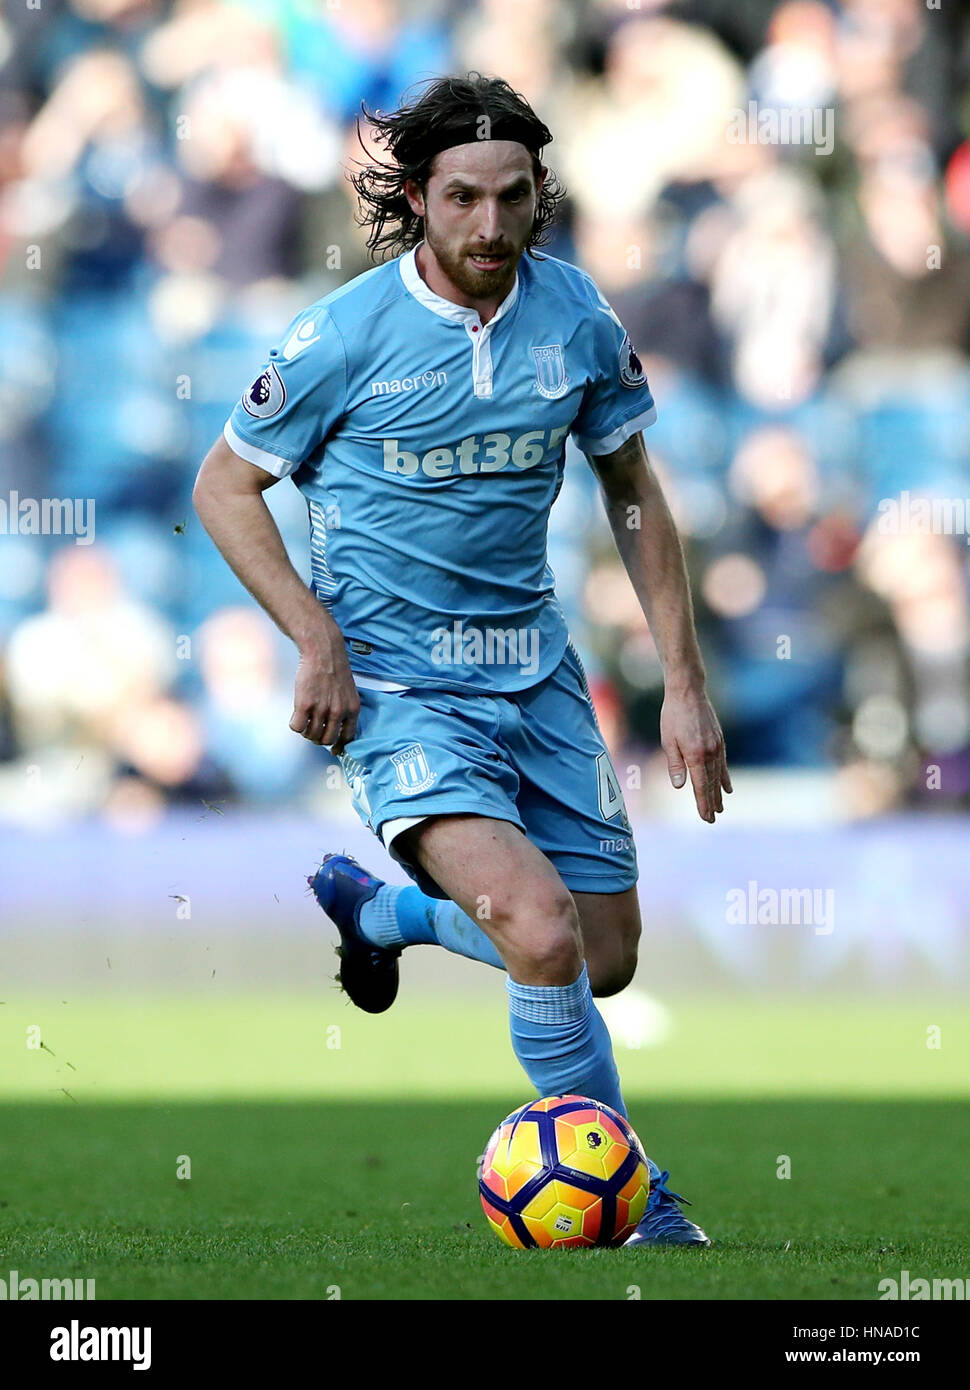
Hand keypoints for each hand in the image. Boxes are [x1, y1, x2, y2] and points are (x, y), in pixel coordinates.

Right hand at [289, 635, 359, 754]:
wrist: (323, 651)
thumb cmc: (335, 668)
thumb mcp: (349, 691)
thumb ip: (345, 709)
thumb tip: (337, 726)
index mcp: (352, 709)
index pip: (347, 738)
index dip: (339, 746)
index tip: (333, 750)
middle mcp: (338, 712)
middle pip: (327, 740)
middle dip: (319, 738)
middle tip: (314, 730)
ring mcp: (321, 709)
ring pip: (311, 735)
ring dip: (306, 731)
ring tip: (305, 720)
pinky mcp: (304, 704)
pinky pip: (297, 727)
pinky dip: (295, 725)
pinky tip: (296, 716)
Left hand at [660, 685, 731, 822]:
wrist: (688, 692)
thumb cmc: (673, 716)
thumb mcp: (668, 740)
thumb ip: (675, 764)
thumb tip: (680, 786)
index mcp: (695, 755)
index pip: (700, 785)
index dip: (703, 803)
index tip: (706, 817)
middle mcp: (710, 753)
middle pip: (711, 783)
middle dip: (712, 803)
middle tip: (712, 819)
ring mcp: (717, 746)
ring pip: (719, 775)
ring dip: (719, 793)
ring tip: (720, 807)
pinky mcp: (719, 740)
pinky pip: (723, 764)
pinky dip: (724, 777)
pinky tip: (727, 787)